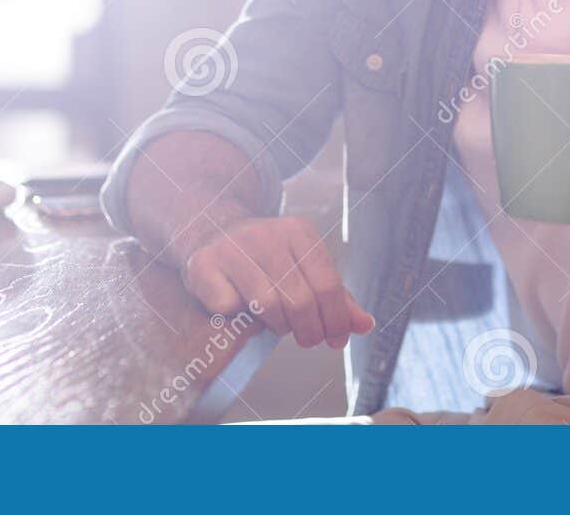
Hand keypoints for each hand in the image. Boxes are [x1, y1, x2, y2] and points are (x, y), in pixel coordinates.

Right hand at [180, 215, 375, 349]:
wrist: (213, 231)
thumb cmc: (267, 259)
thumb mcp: (305, 267)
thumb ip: (336, 296)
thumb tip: (365, 325)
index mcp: (299, 231)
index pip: (328, 285)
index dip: (337, 320)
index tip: (335, 339)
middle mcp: (266, 234)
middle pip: (300, 301)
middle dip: (310, 331)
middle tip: (308, 339)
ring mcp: (233, 247)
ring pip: (267, 306)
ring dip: (277, 327)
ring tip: (278, 324)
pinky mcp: (203, 264)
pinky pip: (228, 308)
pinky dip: (237, 318)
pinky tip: (241, 310)